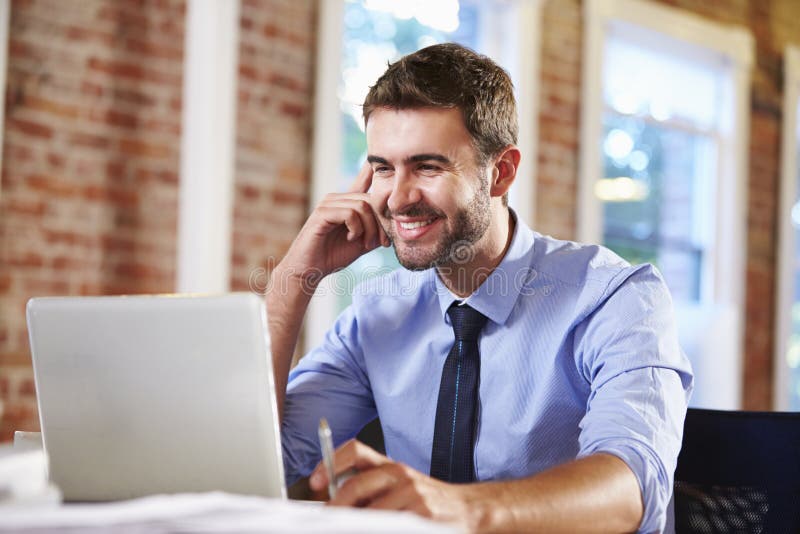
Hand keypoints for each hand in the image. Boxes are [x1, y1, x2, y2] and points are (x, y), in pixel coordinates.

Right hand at [278, 163, 389, 287]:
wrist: (310, 270)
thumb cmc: (333, 256)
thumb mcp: (362, 242)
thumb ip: (375, 231)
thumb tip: (393, 224)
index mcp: (346, 203)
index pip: (362, 181)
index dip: (371, 169)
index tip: (380, 159)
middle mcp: (337, 199)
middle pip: (370, 199)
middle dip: (380, 223)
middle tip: (381, 243)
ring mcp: (328, 204)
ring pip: (362, 206)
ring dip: (370, 228)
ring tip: (365, 243)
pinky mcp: (322, 213)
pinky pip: (350, 213)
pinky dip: (356, 228)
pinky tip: (351, 238)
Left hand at [309, 440, 481, 529]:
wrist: (469, 509)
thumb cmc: (427, 501)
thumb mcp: (399, 485)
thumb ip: (370, 488)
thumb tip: (331, 501)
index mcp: (390, 466)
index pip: (355, 451)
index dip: (331, 462)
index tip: (315, 481)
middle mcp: (401, 475)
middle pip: (356, 485)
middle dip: (335, 506)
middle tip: (326, 520)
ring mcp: (413, 496)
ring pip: (370, 513)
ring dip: (355, 524)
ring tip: (346, 529)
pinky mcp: (422, 516)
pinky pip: (391, 525)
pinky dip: (378, 529)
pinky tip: (379, 530)